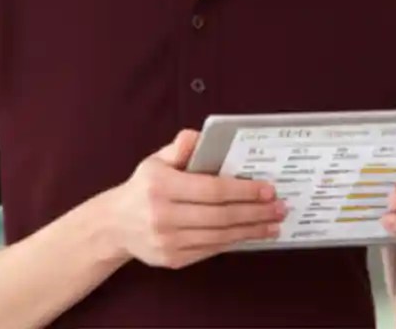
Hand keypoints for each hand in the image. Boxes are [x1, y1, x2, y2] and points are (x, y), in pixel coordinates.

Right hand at [106, 129, 285, 268]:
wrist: (115, 225)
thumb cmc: (144, 188)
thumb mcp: (156, 161)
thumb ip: (180, 147)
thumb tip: (199, 136)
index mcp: (161, 187)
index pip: (212, 189)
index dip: (244, 190)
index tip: (268, 188)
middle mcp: (164, 216)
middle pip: (221, 216)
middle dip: (255, 212)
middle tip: (280, 207)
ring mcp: (168, 241)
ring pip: (219, 236)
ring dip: (251, 230)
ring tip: (274, 224)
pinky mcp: (173, 260)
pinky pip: (211, 250)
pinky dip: (234, 241)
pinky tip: (251, 234)